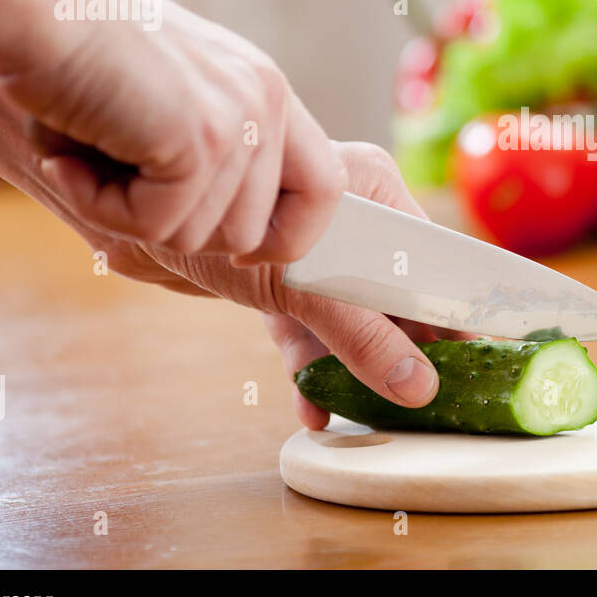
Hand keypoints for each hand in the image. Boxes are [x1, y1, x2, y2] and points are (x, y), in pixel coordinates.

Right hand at [0, 0, 343, 266]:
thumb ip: (208, 156)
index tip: (241, 252)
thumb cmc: (77, 52)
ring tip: (86, 155)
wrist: (33, 5)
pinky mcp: (201, 140)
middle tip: (114, 182)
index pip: (325, 187)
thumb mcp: (167, 102)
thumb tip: (229, 242)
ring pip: (199, 238)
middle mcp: (265, 102)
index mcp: (265, 91)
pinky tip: (70, 158)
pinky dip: (101, 208)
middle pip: (251, 234)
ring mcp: (240, 121)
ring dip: (129, 215)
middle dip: (178, 228)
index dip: (287, 234)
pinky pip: (158, 228)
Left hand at [67, 140, 446, 426]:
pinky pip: (309, 320)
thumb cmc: (209, 219)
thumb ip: (361, 335)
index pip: (434, 254)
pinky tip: (315, 405)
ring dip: (354, 363)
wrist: (113, 198)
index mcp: (370, 185)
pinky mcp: (277, 272)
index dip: (457, 307)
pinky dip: (309, 361)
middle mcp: (348, 208)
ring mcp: (312, 242)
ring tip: (375, 411)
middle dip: (405, 346)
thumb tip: (419, 388)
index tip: (483, 355)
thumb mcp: (298, 287)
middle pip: (396, 287)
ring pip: (352, 310)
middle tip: (430, 395)